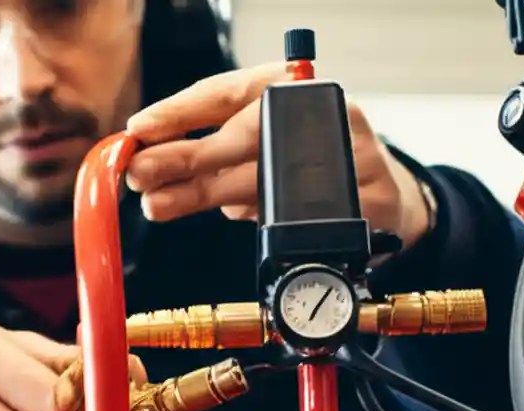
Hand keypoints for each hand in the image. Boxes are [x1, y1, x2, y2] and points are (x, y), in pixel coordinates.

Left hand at [123, 62, 432, 247]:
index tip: (140, 128)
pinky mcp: (362, 198)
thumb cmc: (309, 159)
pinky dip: (253, 214)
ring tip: (158, 203)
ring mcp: (349, 155)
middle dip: (183, 157)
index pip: (230, 90)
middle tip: (141, 173)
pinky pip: (291, 214)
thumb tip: (147, 162)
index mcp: (296, 84)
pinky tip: (230, 210)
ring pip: (260, 179)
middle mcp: (324, 112)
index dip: (180, 110)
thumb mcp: (262, 136)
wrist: (383, 194)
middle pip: (242, 135)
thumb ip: (210, 146)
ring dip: (201, 194)